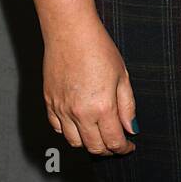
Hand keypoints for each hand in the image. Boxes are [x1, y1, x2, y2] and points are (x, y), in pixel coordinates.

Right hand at [43, 19, 136, 154]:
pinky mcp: (49, 102)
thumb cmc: (98, 48)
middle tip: (116, 143)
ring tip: (98, 134)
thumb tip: (131, 128)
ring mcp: (62, 109)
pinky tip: (79, 124)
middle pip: (94, 147)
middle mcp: (80, 113)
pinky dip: (69, 132)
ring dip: (88, 143)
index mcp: (102, 107)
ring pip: (74, 142)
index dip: (123, 148)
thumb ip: (127, 106)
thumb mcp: (122, 75)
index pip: (113, 141)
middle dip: (108, 149)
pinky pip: (58, 128)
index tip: (128, 146)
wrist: (70, 31)